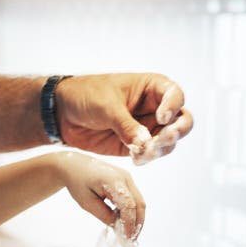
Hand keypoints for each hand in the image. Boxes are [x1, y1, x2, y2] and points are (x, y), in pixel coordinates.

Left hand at [54, 73, 192, 163]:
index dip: (173, 107)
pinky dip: (147, 157)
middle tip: (163, 139)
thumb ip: (126, 125)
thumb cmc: (86, 96)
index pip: (175, 95)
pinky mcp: (136, 145)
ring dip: (161, 148)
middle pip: (181, 120)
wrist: (64, 113)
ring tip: (144, 152)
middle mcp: (155, 108)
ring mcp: (147, 128)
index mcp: (151, 87)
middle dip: (176, 131)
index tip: (161, 117)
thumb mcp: (106, 106)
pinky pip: (150, 154)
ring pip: (169, 141)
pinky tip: (137, 158)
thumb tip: (145, 144)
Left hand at [57, 150, 145, 238]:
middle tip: (131, 240)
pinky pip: (134, 198)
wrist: (74, 165)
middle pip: (139, 204)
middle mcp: (125, 177)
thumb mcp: (86, 202)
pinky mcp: (126, 181)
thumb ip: (103, 214)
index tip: (126, 238)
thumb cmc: (77, 182)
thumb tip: (118, 226)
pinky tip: (124, 223)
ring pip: (139, 202)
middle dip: (137, 224)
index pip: (128, 205)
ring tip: (128, 234)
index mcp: (113, 180)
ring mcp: (127, 178)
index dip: (129, 223)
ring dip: (136, 219)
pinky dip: (132, 212)